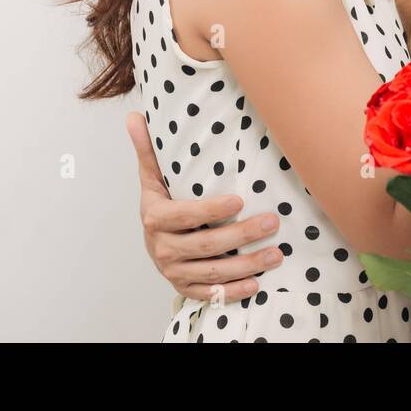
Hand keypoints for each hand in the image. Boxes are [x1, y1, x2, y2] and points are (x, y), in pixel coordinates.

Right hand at [126, 111, 282, 301]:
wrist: (152, 240)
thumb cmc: (161, 203)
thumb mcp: (152, 177)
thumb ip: (148, 150)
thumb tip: (133, 116)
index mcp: (155, 218)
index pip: (185, 215)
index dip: (210, 210)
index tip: (239, 200)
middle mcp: (161, 248)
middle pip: (206, 245)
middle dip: (242, 235)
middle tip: (272, 222)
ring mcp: (173, 271)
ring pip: (213, 272)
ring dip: (247, 265)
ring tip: (276, 254)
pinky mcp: (185, 287)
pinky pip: (210, 294)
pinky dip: (233, 292)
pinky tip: (257, 285)